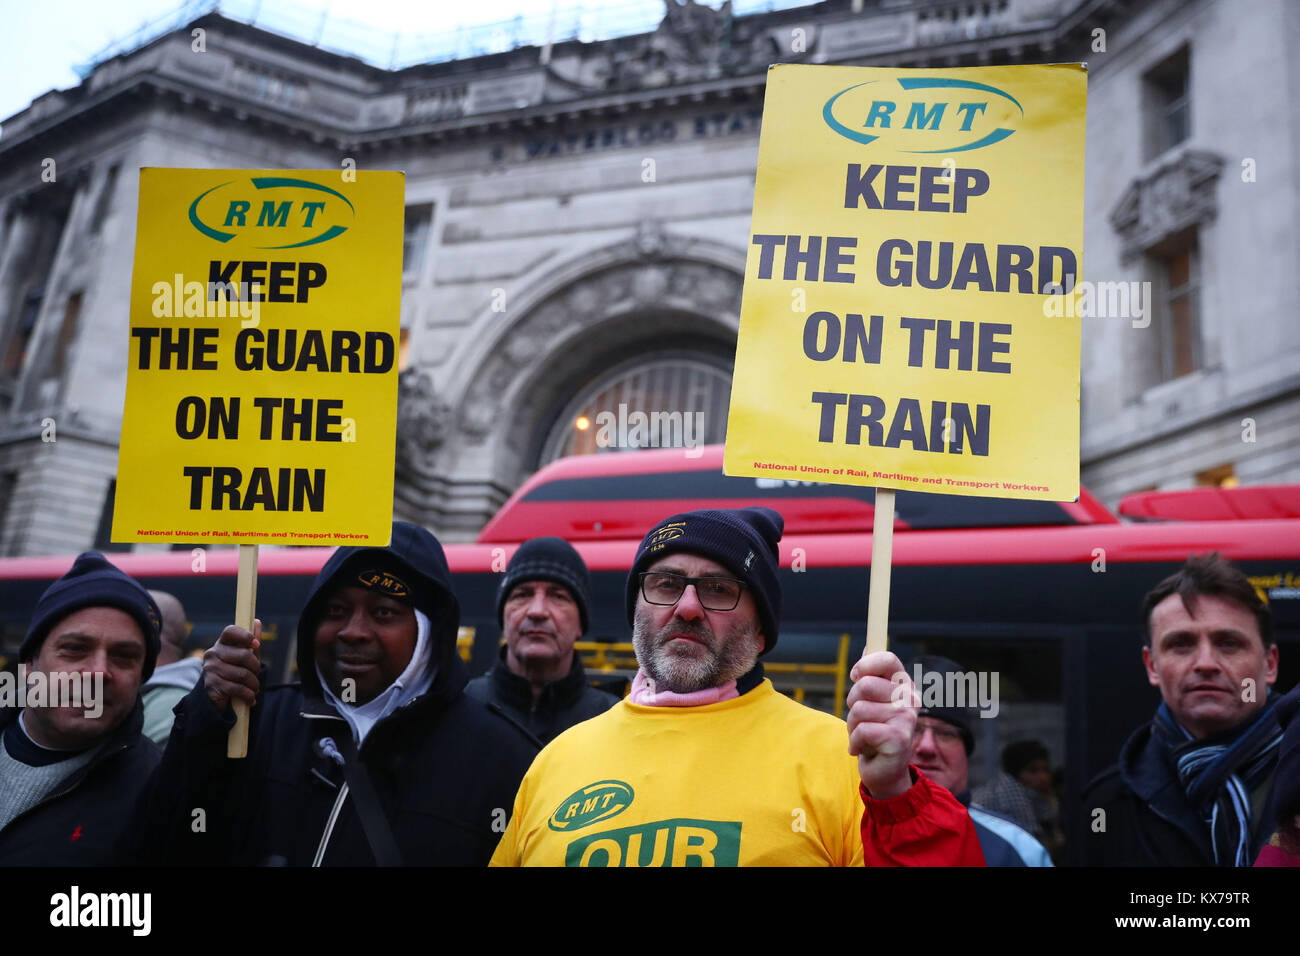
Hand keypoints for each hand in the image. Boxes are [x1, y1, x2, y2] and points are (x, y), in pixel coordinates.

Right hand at [204, 620, 260, 711]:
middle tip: (256, 674)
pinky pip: (237, 688)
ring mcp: (210, 669)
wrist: (217, 696)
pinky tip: (250, 698)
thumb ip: (251, 641)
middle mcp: (213, 653)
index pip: (230, 631)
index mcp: (221, 643)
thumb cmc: (234, 671)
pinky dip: (248, 695)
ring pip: (242, 674)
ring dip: (253, 684)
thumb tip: (257, 621)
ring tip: (254, 688)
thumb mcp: (245, 657)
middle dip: (256, 667)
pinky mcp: (211, 685)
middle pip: (244, 655)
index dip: (245, 636)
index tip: (256, 644)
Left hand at [847, 650, 916, 799]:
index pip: (888, 659)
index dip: (865, 664)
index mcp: (904, 685)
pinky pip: (862, 730)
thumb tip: (868, 647)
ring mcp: (906, 719)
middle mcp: (910, 699)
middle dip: (852, 703)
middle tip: (861, 718)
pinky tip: (863, 749)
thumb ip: (871, 675)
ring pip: (859, 709)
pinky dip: (855, 742)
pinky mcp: (898, 739)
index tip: (855, 675)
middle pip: (865, 684)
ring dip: (853, 726)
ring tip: (864, 736)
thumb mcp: (871, 701)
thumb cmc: (875, 731)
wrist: (884, 771)